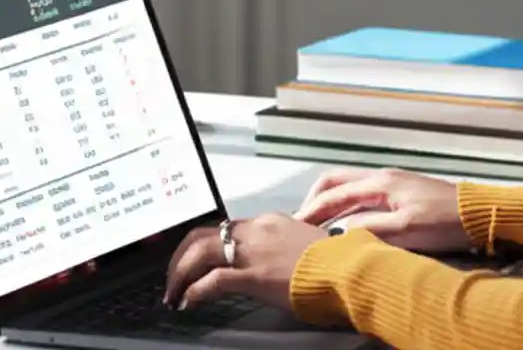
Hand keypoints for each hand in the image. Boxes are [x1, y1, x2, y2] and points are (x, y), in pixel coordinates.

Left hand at [164, 213, 327, 310]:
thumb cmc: (335, 263)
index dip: (202, 245)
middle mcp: (256, 230)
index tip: (193, 260)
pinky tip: (190, 301)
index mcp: (268, 222)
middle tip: (173, 279)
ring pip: (199, 253)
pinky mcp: (254, 275)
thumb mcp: (303, 245)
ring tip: (174, 294)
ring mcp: (254, 252)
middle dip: (180, 258)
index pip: (223, 228)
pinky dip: (195, 291)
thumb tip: (272, 259)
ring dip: (180, 274)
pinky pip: (214, 280)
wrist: (349, 269)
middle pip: (201, 235)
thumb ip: (282, 247)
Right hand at [294, 167, 470, 251]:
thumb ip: (369, 229)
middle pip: (337, 181)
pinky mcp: (402, 192)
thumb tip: (338, 232)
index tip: (295, 225)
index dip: (312, 210)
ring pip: (350, 187)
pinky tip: (348, 222)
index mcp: (379, 184)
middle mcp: (382, 177)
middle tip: (302, 220)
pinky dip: (347, 205)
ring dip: (331, 203)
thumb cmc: (444, 222)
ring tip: (319, 223)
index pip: (334, 193)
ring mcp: (392, 183)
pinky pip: (364, 194)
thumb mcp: (405, 230)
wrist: (479, 214)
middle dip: (316, 200)